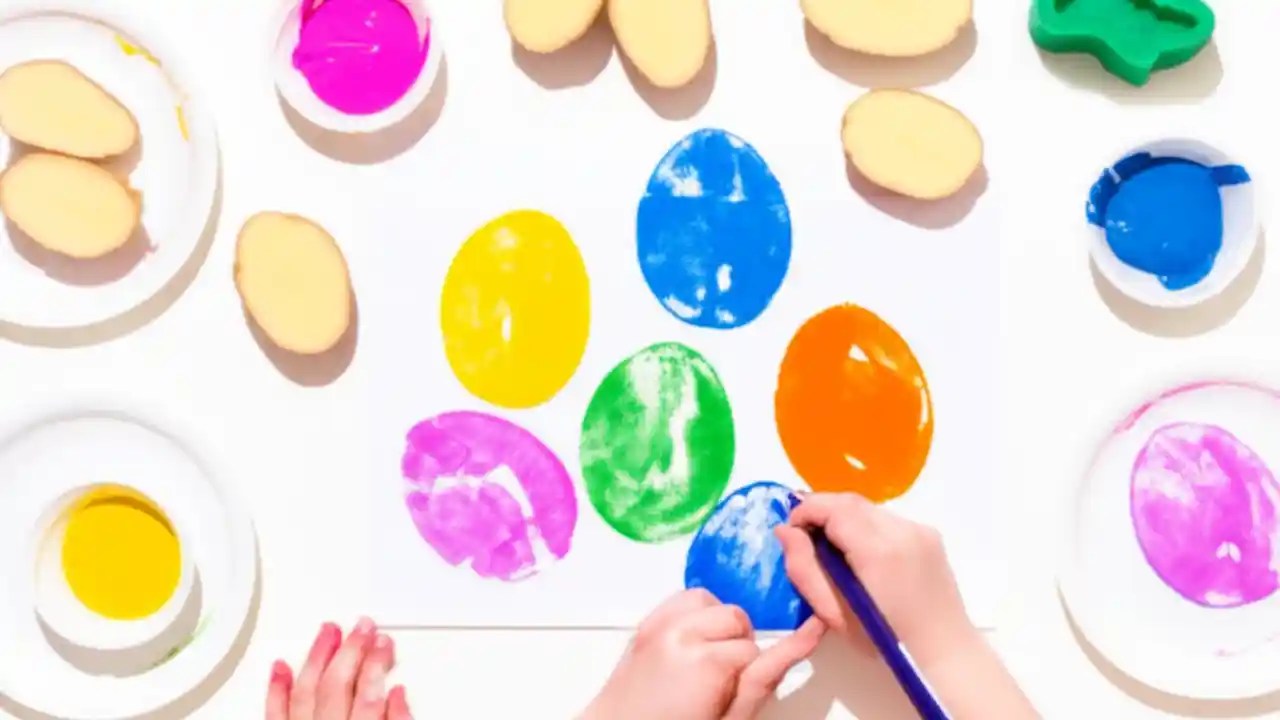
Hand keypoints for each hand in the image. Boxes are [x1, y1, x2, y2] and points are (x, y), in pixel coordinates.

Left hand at [266, 618, 413, 719]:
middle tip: (363, 627)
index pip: (368, 694)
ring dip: (316, 658)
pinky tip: (281, 667)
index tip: (384, 642)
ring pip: (305, 692)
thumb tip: (399, 697)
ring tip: (327, 632)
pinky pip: (275, 714)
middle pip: (335, 685)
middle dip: (350, 651)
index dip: (376, 663)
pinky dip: (277, 690)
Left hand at [583, 588, 824, 719]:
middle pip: (736, 618)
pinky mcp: (646, 622)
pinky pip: (683, 599)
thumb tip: (806, 636)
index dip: (751, 675)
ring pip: (712, 603)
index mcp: (704, 661)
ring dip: (717, 626)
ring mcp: (658, 623)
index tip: (736, 695)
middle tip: (723, 683)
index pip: (755, 650)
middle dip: (737, 647)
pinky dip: (695, 615)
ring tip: (709, 661)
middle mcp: (680, 632)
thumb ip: (763, 679)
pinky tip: (693, 644)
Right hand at [775, 493, 973, 666]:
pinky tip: (864, 556)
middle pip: (852, 502)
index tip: (791, 529)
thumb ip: (804, 569)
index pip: (835, 507)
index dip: (806, 509)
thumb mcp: (834, 614)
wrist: (944, 652)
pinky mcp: (930, 536)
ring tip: (833, 550)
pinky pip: (888, 520)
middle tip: (805, 537)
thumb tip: (785, 530)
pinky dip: (867, 528)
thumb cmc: (886, 641)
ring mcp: (921, 530)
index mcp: (879, 551)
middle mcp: (903, 530)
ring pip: (870, 509)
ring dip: (845, 520)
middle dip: (822, 511)